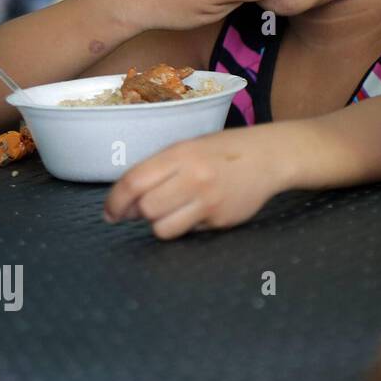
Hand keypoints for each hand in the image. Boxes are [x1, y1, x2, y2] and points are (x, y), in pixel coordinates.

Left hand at [103, 128, 285, 238]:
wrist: (269, 156)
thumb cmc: (223, 151)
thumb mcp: (188, 148)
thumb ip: (158, 170)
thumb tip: (128, 203)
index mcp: (181, 154)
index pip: (134, 182)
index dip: (115, 201)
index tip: (110, 213)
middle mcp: (195, 177)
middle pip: (147, 208)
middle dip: (139, 213)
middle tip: (143, 210)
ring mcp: (210, 201)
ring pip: (164, 228)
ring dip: (160, 223)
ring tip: (171, 211)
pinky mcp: (222, 220)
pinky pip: (190, 231)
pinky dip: (188, 224)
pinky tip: (201, 209)